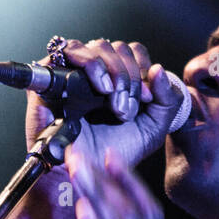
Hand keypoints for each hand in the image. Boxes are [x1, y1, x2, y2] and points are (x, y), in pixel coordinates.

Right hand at [3, 38, 186, 218]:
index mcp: (119, 79)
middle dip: (130, 76)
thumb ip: (167, 100)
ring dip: (114, 71)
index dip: (144, 69)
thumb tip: (159, 69)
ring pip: (98, 46)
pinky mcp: (51, 76)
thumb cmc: (113, 155)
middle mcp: (96, 73)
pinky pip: (69, 50)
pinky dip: (92, 64)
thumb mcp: (153, 129)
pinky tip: (102, 89)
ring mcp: (73, 72)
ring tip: (114, 102)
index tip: (147, 99)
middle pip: (119, 47)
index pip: (135, 52)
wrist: (85, 173)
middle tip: (127, 108)